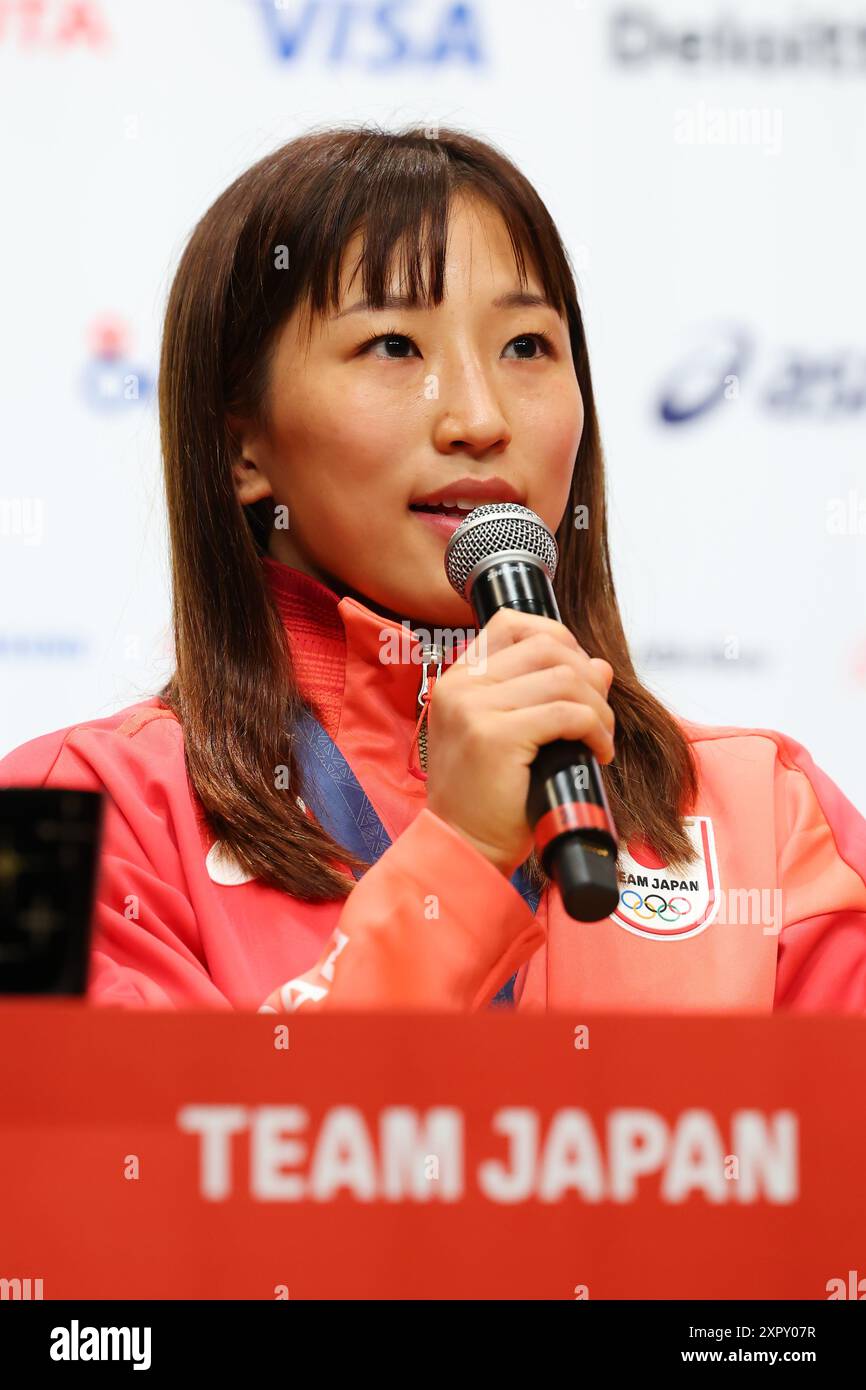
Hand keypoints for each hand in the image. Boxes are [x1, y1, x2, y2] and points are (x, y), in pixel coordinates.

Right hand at [425, 608, 614, 877]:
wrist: (463, 848)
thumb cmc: (486, 800)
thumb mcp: (511, 735)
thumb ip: (544, 695)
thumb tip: (598, 666)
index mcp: (457, 681)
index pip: (512, 624)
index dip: (558, 638)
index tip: (578, 674)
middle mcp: (461, 687)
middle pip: (547, 646)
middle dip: (587, 675)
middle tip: (597, 714)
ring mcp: (475, 708)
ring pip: (565, 678)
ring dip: (598, 708)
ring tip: (599, 738)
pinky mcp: (497, 736)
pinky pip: (568, 714)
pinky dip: (595, 730)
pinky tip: (597, 752)